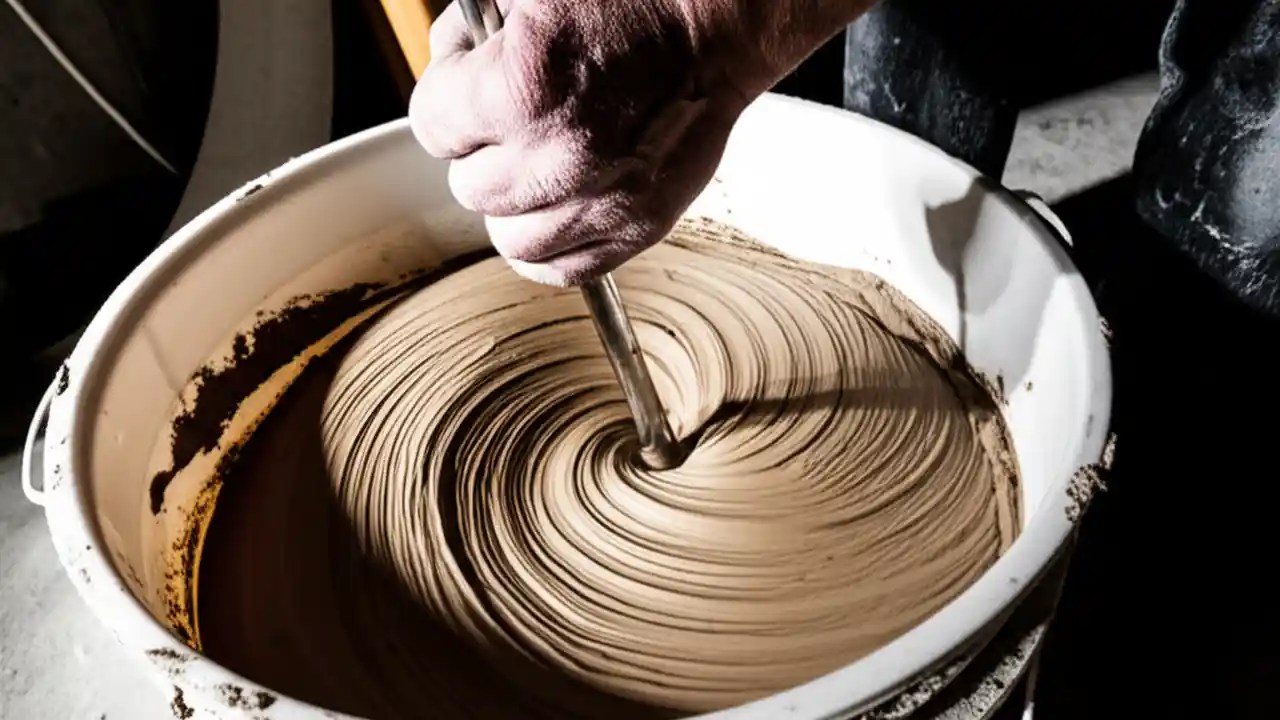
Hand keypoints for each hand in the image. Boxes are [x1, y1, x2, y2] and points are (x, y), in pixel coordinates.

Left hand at [410, 0, 870, 285]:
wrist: (712, 21)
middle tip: (511, 122)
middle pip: (471, 187)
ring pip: (511, 239)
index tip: (469, 86)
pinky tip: (553, 211)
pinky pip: (564, 268)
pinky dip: (550, 247)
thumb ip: (465, 36)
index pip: (433, 129)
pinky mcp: (639, 225)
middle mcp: (560, 157)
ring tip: (534, 168)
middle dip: (481, 152)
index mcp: (520, 92)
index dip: (448, 101)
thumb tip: (447, 68)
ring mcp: (604, 199)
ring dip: (514, 205)